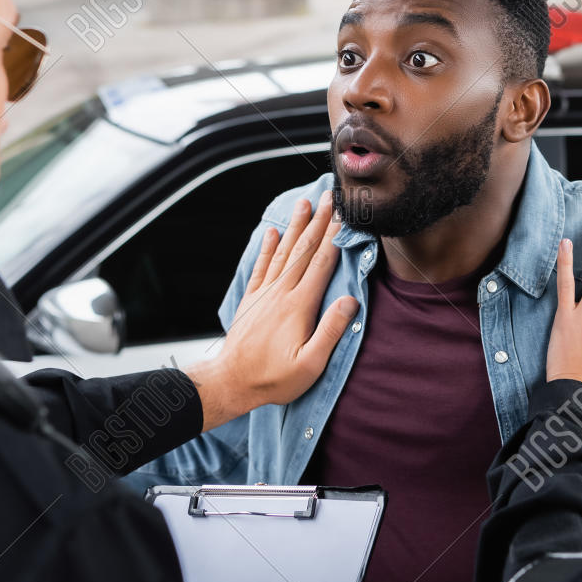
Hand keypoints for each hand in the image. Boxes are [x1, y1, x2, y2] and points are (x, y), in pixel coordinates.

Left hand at [188, 192, 357, 429]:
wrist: (231, 382)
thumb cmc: (273, 379)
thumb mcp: (310, 364)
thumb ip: (330, 331)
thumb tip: (350, 301)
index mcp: (298, 306)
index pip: (321, 263)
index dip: (334, 237)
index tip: (344, 215)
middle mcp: (281, 293)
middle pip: (304, 251)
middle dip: (319, 222)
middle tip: (329, 198)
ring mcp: (264, 294)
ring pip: (283, 253)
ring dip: (295, 227)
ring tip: (304, 205)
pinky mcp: (251, 300)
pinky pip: (261, 267)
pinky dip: (268, 248)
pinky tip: (272, 233)